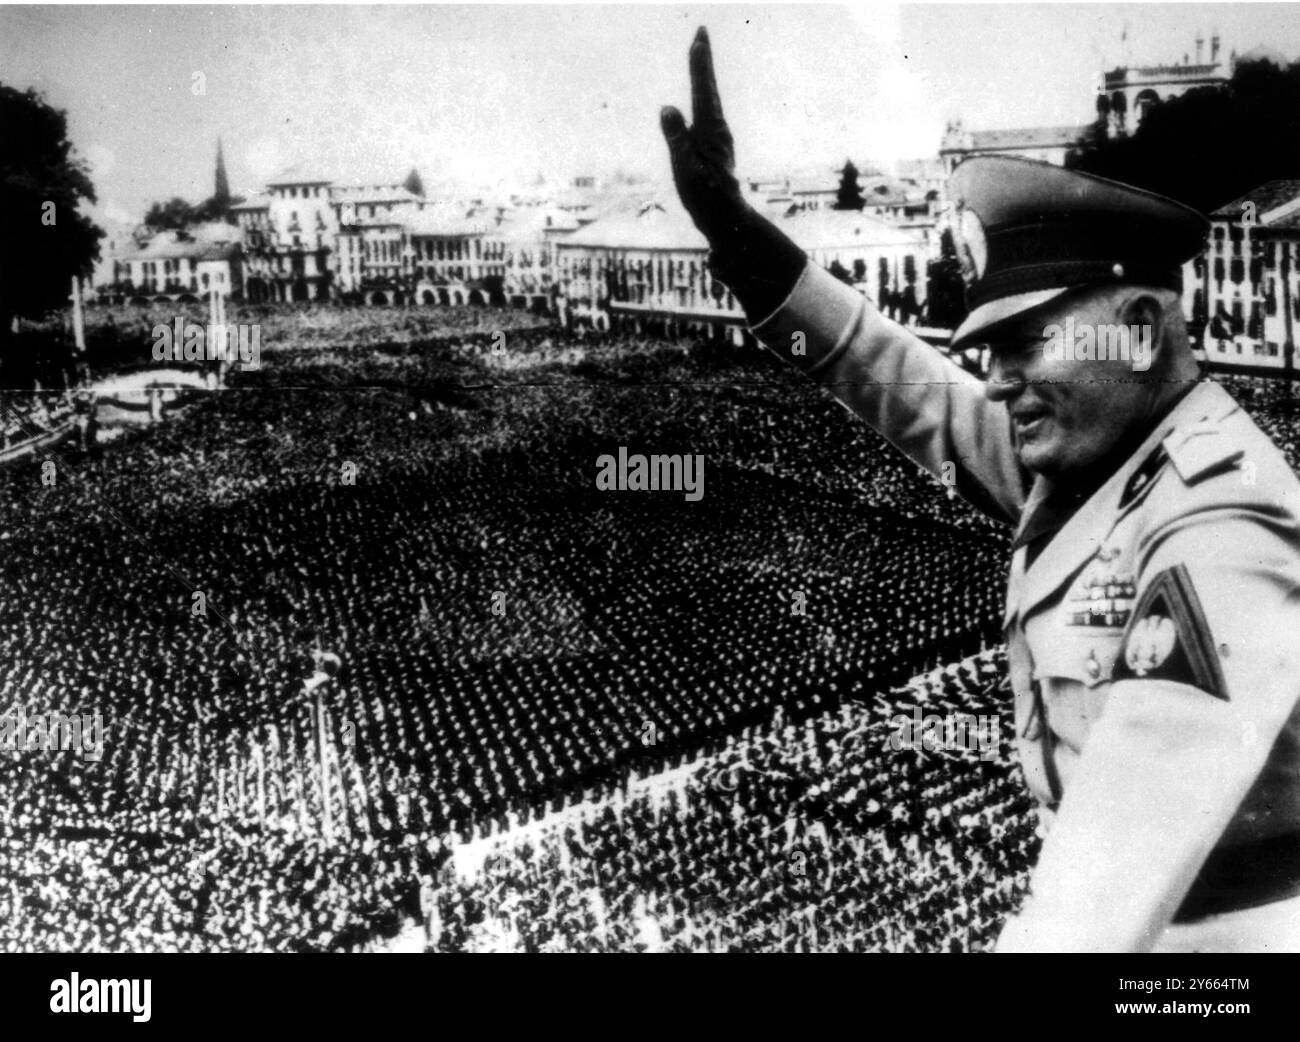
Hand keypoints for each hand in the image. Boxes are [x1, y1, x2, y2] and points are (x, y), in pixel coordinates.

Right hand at [660, 26, 748, 243]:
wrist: (727, 222)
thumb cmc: (706, 198)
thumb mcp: (687, 169)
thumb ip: (676, 138)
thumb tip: (668, 109)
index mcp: (711, 131)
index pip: (703, 90)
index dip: (699, 64)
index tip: (699, 39)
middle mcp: (717, 130)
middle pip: (708, 88)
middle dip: (703, 61)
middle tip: (701, 34)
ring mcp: (716, 139)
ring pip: (708, 100)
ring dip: (702, 77)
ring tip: (699, 58)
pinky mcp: (713, 150)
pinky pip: (705, 115)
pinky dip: (701, 98)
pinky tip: (700, 102)